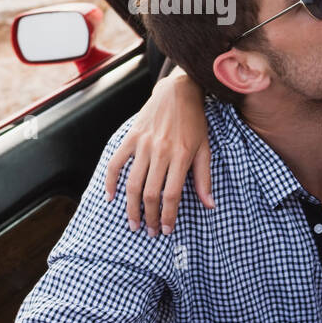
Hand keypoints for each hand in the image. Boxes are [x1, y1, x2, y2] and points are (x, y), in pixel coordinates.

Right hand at [105, 70, 213, 234]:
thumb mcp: (205, 148)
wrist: (178, 91)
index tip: (166, 230)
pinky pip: (116, 163)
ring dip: (131, 207)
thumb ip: (204, 178)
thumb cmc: (194, 122)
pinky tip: (111, 198)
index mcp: (181, 155)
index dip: (167, 216)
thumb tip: (210, 205)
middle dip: (149, 217)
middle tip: (150, 231)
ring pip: (133, 183)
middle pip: (151, 193)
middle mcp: (161, 151)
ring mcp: (143, 144)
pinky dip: (111, 182)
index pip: (171, 194)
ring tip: (133, 223)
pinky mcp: (131, 137)